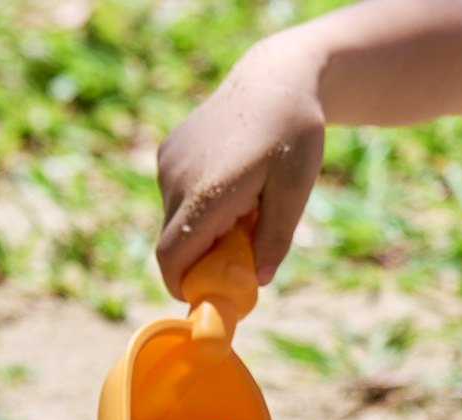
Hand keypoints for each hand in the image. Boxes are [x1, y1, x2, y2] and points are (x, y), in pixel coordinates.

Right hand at [156, 35, 325, 297]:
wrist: (274, 79)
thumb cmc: (293, 135)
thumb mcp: (294, 191)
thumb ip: (275, 240)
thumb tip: (257, 281)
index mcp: (208, 192)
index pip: (172, 257)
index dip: (180, 286)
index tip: (200, 297)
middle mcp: (177, 177)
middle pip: (173, 244)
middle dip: (198, 260)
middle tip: (236, 256)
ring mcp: (168, 163)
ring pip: (173, 221)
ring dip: (199, 231)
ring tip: (240, 209)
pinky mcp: (166, 152)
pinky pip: (174, 197)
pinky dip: (194, 207)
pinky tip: (228, 184)